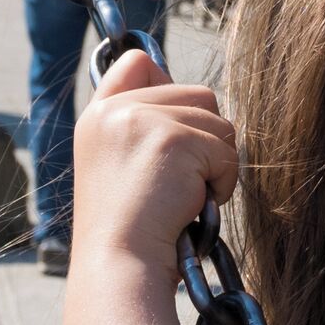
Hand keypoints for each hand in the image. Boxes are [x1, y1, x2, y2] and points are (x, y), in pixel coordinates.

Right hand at [72, 46, 239, 277]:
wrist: (118, 261)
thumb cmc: (126, 230)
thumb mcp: (115, 167)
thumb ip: (140, 129)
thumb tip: (194, 106)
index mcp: (97, 115)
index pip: (138, 63)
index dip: (167, 87)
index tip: (172, 131)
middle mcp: (116, 109)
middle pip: (196, 94)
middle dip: (204, 138)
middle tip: (183, 180)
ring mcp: (144, 119)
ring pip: (217, 122)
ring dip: (215, 163)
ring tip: (185, 195)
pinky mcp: (175, 139)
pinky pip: (227, 151)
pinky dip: (222, 183)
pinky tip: (194, 205)